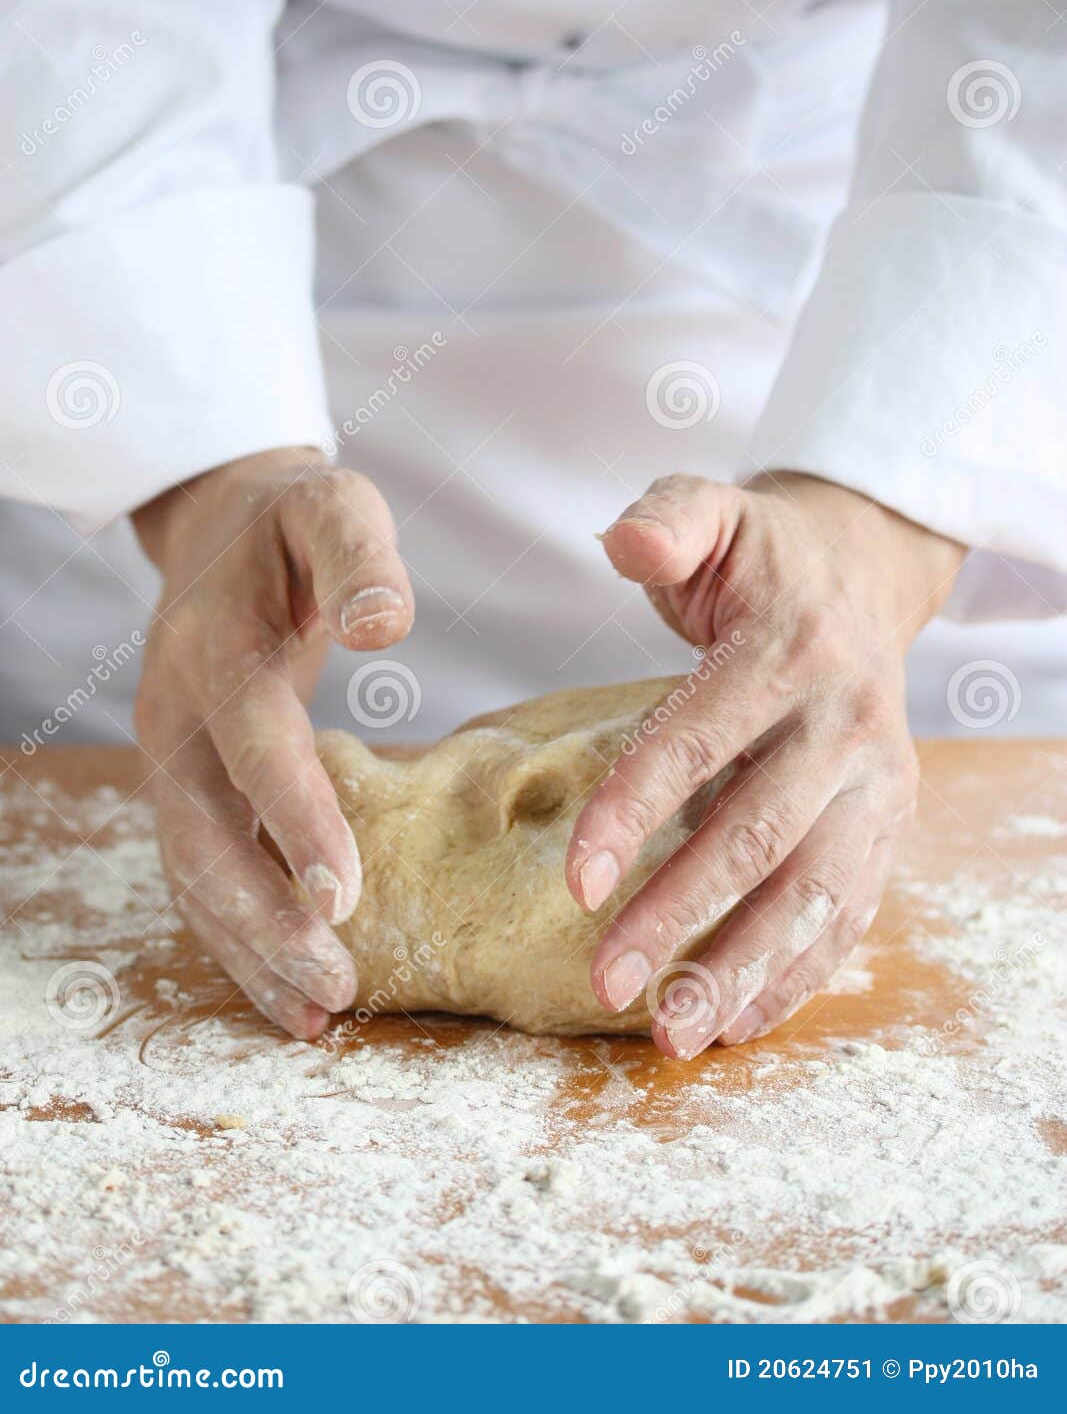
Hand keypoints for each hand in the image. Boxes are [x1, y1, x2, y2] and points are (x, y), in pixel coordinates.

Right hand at [133, 448, 413, 1040]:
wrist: (215, 530)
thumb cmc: (291, 524)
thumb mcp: (331, 506)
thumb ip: (359, 557)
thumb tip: (387, 624)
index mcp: (214, 647)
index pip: (253, 742)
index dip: (294, 818)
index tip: (344, 894)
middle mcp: (175, 714)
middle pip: (207, 833)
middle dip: (265, 917)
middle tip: (337, 986)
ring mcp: (169, 758)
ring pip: (194, 872)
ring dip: (250, 949)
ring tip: (319, 1015)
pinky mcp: (184, 788)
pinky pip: (201, 874)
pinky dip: (238, 939)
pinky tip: (289, 995)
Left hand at [566, 472, 963, 1057]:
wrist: (861, 577)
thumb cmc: (760, 558)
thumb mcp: (711, 512)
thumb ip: (665, 521)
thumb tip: (622, 542)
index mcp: (790, 649)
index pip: (700, 739)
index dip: (635, 812)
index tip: (578, 886)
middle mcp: (845, 724)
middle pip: (759, 836)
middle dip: (681, 916)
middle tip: (607, 984)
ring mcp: (876, 783)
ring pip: (813, 893)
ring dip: (743, 971)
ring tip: (673, 1035)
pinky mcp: (888, 824)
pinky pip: (850, 913)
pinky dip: (798, 974)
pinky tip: (739, 1023)